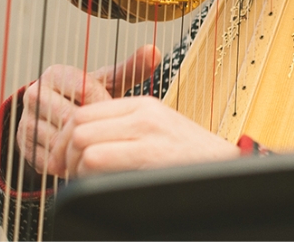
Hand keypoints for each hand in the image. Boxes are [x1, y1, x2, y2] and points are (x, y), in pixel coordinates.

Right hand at [16, 45, 159, 176]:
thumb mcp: (110, 82)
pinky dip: (66, 163)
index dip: (104, 104)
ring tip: (98, 148)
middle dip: (93, 129)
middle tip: (110, 136)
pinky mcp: (23, 145)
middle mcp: (34, 94)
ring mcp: (26, 120)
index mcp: (56, 74)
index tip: (114, 113)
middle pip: (69, 117)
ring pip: (57, 140)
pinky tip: (82, 160)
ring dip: (79, 148)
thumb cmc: (91, 97)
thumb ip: (131, 68)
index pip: (84, 90)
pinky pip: (47, 159)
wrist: (64, 119)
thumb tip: (153, 50)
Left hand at [59, 95, 241, 176]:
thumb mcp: (160, 133)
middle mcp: (143, 113)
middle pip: (78, 125)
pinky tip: (100, 188)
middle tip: (69, 174)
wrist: (229, 170)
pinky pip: (97, 161)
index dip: (66, 138)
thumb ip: (127, 132)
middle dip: (65, 153)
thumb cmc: (194, 161)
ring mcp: (146, 133)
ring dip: (76, 168)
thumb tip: (85, 147)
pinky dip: (88, 178)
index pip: (85, 112)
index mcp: (143, 105)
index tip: (66, 159)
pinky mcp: (148, 155)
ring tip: (87, 183)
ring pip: (83, 143)